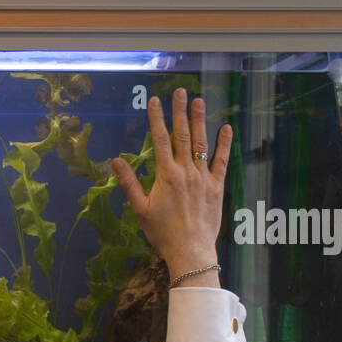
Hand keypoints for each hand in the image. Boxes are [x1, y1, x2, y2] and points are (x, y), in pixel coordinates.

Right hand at [111, 88, 231, 279]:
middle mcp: (185, 171)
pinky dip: (224, 144)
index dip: (156, 118)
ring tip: (199, 101)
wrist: (190, 250)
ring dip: (200, 120)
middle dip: (179, 111)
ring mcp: (203, 177)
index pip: (160, 139)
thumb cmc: (162, 233)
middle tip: (179, 91)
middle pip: (181, 135)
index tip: (154, 100)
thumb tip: (116, 161)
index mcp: (165, 175)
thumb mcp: (140, 209)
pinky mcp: (217, 186)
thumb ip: (130, 183)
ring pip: (201, 143)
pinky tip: (225, 128)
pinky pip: (221, 161)